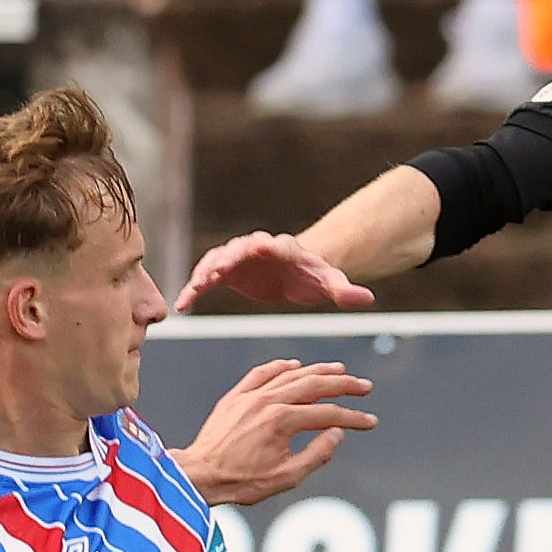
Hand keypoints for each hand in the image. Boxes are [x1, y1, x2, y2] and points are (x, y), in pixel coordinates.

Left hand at [172, 358, 376, 506]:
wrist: (199, 475)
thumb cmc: (240, 481)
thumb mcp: (287, 477)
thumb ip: (317, 454)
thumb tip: (337, 434)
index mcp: (282, 422)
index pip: (328, 414)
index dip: (353, 418)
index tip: (370, 421)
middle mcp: (268, 402)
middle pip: (315, 385)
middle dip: (343, 385)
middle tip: (363, 386)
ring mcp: (250, 396)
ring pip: (291, 374)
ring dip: (318, 370)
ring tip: (339, 370)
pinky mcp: (235, 396)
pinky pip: (261, 373)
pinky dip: (281, 367)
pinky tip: (295, 366)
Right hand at [177, 231, 374, 311]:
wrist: (300, 275)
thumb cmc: (316, 276)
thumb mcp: (331, 283)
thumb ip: (346, 290)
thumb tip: (367, 298)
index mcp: (283, 249)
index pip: (272, 244)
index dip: (264, 246)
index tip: (256, 247)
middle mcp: (257, 249)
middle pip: (238, 249)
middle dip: (226, 258)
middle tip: (214, 271)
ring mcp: (239, 259)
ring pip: (217, 262)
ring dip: (205, 274)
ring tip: (194, 289)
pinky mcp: (227, 273)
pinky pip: (207, 280)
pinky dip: (194, 290)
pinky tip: (184, 306)